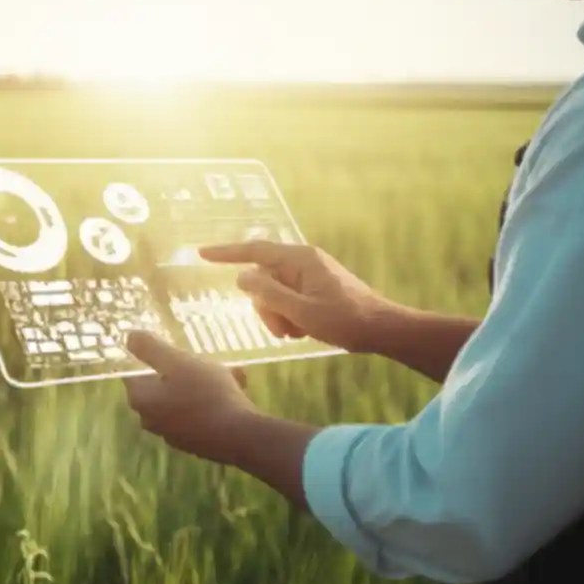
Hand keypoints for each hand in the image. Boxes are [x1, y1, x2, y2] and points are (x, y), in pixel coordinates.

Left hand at [122, 330, 258, 464]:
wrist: (240, 436)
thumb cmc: (205, 394)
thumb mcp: (178, 361)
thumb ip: (150, 348)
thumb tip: (128, 337)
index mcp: (142, 400)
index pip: (134, 372)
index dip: (150, 355)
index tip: (171, 346)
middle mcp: (152, 420)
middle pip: (161, 385)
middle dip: (183, 368)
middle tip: (204, 357)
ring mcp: (174, 434)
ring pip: (184, 398)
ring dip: (203, 383)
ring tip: (229, 371)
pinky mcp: (196, 442)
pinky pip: (200, 413)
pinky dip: (213, 400)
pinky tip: (237, 390)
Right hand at [199, 241, 390, 351]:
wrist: (381, 329)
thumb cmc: (345, 319)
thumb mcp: (301, 310)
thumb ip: (268, 293)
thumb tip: (242, 277)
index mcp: (300, 259)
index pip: (255, 250)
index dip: (226, 253)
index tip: (202, 253)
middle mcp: (303, 262)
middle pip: (263, 280)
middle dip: (266, 307)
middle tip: (284, 329)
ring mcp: (309, 276)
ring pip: (273, 294)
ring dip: (278, 317)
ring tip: (298, 332)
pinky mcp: (314, 289)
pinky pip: (288, 301)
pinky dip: (290, 318)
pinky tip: (305, 331)